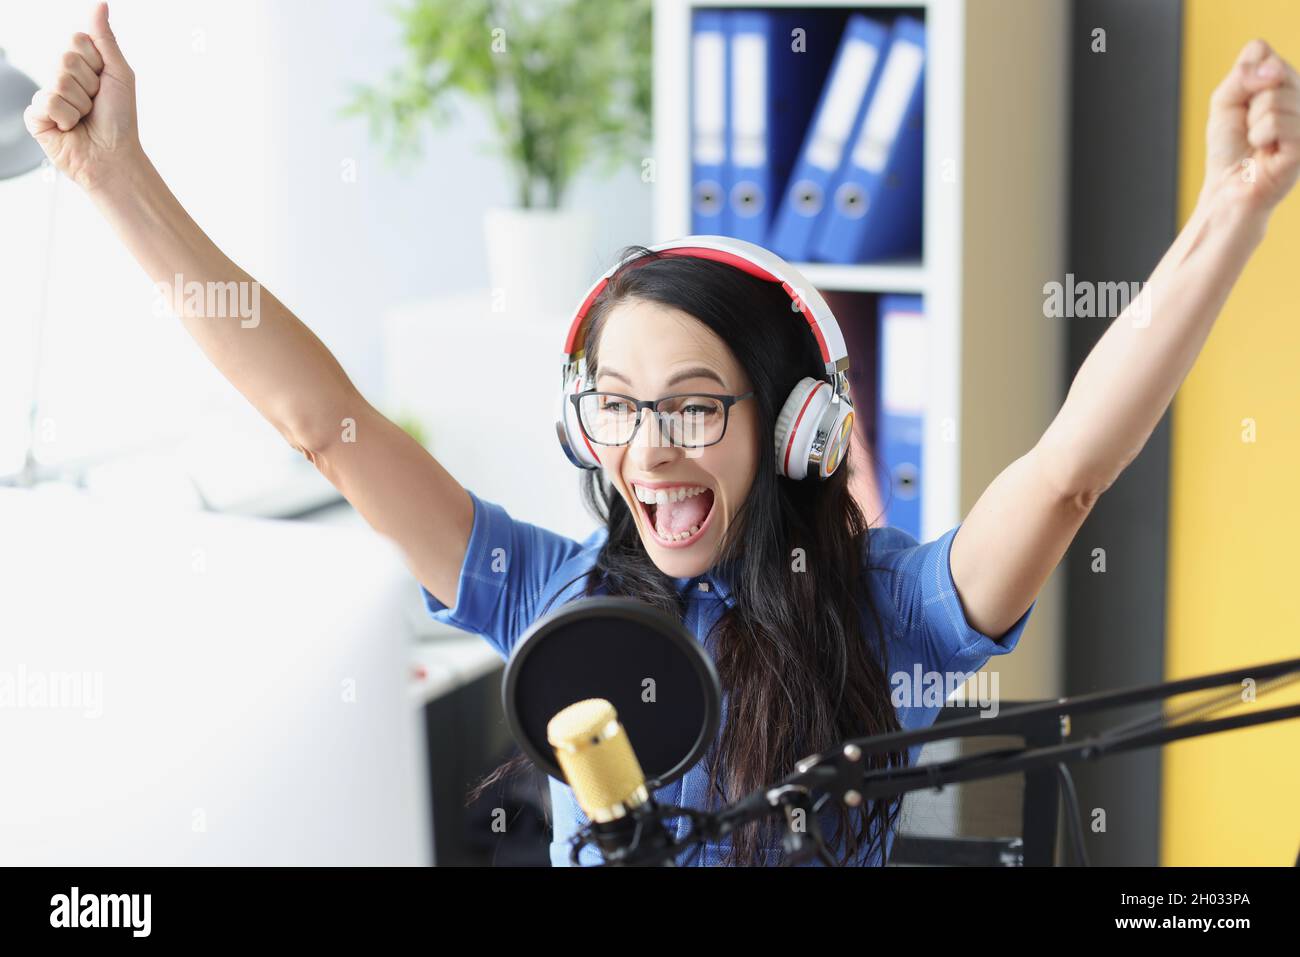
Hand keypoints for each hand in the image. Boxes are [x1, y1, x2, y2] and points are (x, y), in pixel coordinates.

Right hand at [23, 2, 140, 192]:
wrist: (114, 156)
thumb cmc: (119, 120)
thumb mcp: (118, 73)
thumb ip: (104, 38)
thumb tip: (100, 4)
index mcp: (80, 65)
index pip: (77, 40)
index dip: (96, 63)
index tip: (104, 84)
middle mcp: (61, 77)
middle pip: (65, 59)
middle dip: (89, 85)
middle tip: (95, 105)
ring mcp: (46, 96)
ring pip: (58, 82)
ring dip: (80, 104)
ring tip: (84, 118)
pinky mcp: (36, 117)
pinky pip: (46, 103)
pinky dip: (65, 117)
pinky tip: (70, 128)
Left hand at [1202, 39, 1299, 214]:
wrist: (1227, 187)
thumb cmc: (1228, 146)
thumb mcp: (1225, 101)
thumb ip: (1242, 74)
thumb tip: (1271, 70)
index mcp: (1286, 83)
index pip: (1264, 53)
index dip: (1243, 75)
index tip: (1240, 102)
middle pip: (1274, 70)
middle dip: (1248, 99)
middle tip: (1248, 124)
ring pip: (1276, 97)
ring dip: (1253, 122)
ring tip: (1257, 140)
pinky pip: (1279, 122)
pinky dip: (1260, 135)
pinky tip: (1264, 149)